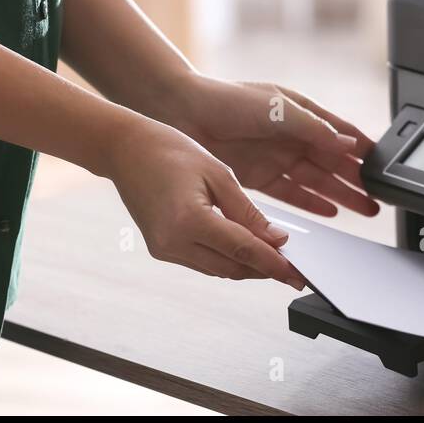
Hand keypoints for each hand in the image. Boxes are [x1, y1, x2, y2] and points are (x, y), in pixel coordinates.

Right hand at [102, 115, 307, 288]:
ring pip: (217, 270)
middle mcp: (172, 243)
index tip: (297, 272)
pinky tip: (245, 252)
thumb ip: (247, 212)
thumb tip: (275, 239)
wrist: (126, 150)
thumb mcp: (219, 174)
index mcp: (188, 221)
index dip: (273, 263)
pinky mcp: (160, 249)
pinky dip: (226, 259)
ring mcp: (163, 250)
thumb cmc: (170, 151)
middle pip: (231, 268)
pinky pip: (202, 262)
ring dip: (247, 267)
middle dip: (264, 270)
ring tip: (275, 261)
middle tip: (293, 271)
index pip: (243, 250)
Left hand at [168, 77, 378, 217]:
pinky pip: (292, 193)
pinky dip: (312, 203)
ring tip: (363, 210)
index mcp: (301, 112)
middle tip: (378, 198)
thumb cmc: (226, 100)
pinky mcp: (258, 177)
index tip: (384, 166)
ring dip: (341, 195)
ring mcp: (276, 157)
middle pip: (333, 163)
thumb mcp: (278, 109)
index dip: (364, 150)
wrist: (182, 113)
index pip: (341, 134)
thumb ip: (315, 129)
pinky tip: (329, 212)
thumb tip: (349, 145)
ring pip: (317, 181)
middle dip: (358, 180)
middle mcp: (292, 136)